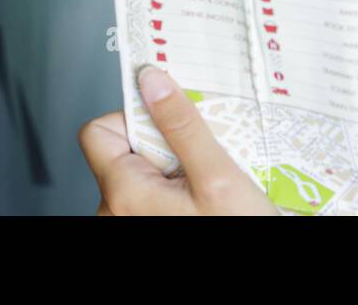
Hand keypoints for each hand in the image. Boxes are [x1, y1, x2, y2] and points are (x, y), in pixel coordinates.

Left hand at [78, 66, 280, 214]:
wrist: (259, 276)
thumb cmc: (237, 230)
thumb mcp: (218, 174)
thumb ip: (182, 125)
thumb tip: (151, 81)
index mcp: (123, 194)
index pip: (99, 130)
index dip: (134, 118)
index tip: (169, 122)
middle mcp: (113, 213)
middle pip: (125, 149)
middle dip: (165, 144)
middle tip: (203, 159)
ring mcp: (126, 223)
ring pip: (142, 171)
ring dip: (176, 168)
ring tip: (208, 184)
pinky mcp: (144, 226)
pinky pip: (152, 193)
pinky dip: (178, 189)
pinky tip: (206, 200)